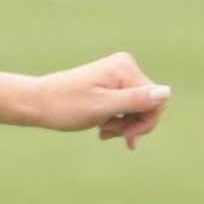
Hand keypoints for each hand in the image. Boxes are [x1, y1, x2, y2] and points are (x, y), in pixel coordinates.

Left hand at [28, 52, 170, 149]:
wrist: (37, 103)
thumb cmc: (65, 106)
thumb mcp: (102, 107)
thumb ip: (135, 100)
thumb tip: (167, 92)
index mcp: (125, 69)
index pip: (157, 99)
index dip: (145, 122)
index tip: (125, 138)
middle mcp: (125, 65)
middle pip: (149, 103)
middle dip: (132, 124)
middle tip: (108, 135)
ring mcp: (118, 73)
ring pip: (137, 106)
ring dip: (123, 124)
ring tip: (102, 132)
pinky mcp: (111, 82)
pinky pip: (126, 104)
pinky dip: (117, 119)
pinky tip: (103, 129)